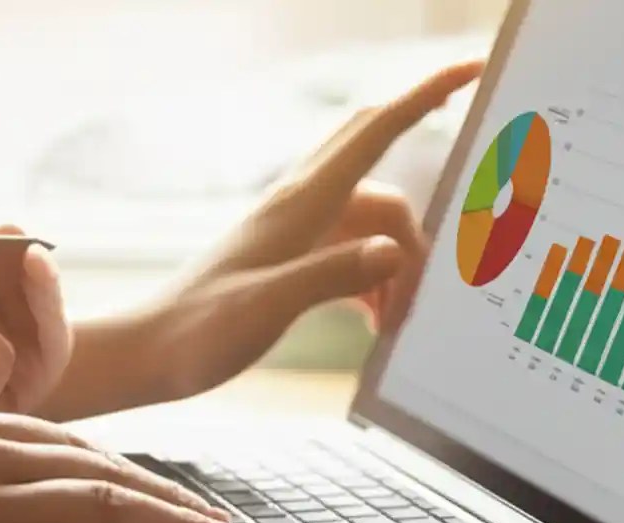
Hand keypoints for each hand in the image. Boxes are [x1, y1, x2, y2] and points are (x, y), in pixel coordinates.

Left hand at [153, 60, 483, 395]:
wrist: (151, 355)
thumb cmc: (198, 332)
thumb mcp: (268, 307)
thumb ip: (332, 276)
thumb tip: (396, 252)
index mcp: (302, 202)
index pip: (378, 129)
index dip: (428, 93)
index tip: (472, 66)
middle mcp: (304, 204)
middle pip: (383, 171)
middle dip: (419, 218)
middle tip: (434, 269)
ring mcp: (299, 230)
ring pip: (375, 223)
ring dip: (396, 267)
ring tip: (392, 323)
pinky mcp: (293, 258)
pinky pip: (355, 252)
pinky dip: (375, 280)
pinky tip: (372, 321)